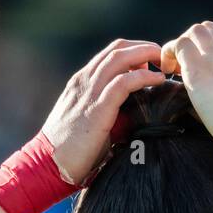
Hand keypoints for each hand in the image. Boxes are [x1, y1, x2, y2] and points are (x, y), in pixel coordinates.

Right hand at [40, 38, 167, 184]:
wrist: (47, 165)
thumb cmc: (69, 152)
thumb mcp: (88, 123)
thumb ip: (107, 112)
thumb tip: (135, 117)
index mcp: (80, 83)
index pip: (108, 55)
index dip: (132, 53)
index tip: (149, 63)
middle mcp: (84, 81)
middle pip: (117, 49)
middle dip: (143, 47)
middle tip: (162, 55)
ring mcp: (89, 91)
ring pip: (121, 57)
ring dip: (147, 54)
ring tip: (164, 62)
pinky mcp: (97, 107)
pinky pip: (125, 81)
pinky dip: (145, 77)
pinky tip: (158, 79)